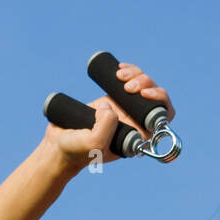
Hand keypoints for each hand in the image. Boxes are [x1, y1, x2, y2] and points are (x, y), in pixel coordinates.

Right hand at [42, 61, 175, 169]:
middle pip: (155, 99)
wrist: (57, 145)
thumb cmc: (75, 150)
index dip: (160, 103)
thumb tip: (112, 108)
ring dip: (137, 75)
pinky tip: (120, 69)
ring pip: (143, 86)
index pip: (162, 120)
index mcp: (137, 138)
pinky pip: (130, 80)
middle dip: (147, 84)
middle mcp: (134, 124)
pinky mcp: (113, 99)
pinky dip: (129, 71)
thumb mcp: (91, 144)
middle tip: (128, 86)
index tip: (144, 94)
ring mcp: (124, 110)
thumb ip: (104, 130)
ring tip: (120, 75)